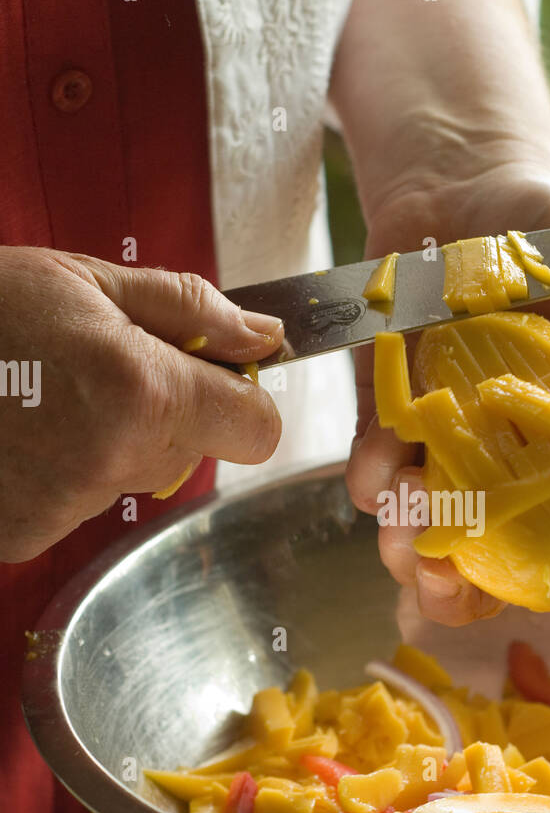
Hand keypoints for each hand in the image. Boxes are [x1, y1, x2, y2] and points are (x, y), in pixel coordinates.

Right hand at [0, 247, 283, 561]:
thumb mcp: (87, 280)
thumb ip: (189, 310)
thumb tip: (262, 337)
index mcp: (144, 390)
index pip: (258, 430)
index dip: (245, 400)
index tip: (217, 378)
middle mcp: (116, 458)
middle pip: (197, 453)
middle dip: (169, 411)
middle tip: (102, 369)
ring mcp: (68, 505)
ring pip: (137, 475)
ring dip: (112, 440)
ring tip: (47, 396)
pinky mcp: (27, 531)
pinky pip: (82, 502)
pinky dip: (64, 472)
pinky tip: (24, 433)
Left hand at [346, 169, 549, 628]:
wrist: (461, 187)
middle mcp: (510, 466)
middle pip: (497, 563)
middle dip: (469, 597)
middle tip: (454, 585)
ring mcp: (444, 450)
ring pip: (425, 535)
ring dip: (411, 552)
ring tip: (410, 535)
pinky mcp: (385, 419)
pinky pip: (374, 470)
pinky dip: (374, 481)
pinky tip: (380, 473)